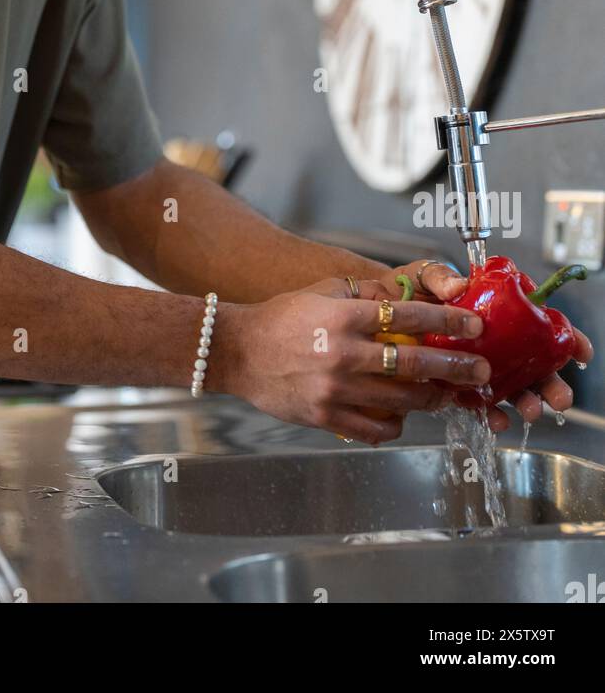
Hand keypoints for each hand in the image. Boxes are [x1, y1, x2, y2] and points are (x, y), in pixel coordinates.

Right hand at [225, 276, 489, 444]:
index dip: (448, 324)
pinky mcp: (326, 417)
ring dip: (432, 399)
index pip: (409, 319)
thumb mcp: (324, 291)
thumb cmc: (283, 317)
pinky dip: (396, 423)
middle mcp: (343, 355)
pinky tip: (402, 413)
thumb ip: (366, 294)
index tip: (473, 328)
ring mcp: (335, 390)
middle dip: (455, 369)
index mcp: (344, 318)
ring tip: (447, 394)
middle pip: (414, 367)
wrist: (239, 351)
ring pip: (401, 401)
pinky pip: (375, 428)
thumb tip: (408, 297)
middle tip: (481, 370)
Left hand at [391, 258, 595, 431]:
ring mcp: (478, 362)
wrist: (377, 313)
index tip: (580, 351)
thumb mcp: (423, 274)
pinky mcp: (457, 382)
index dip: (564, 336)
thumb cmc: (406, 288)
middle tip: (559, 398)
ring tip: (529, 412)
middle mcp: (493, 338)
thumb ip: (441, 276)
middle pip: (534, 360)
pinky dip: (489, 411)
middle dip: (550, 381)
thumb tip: (459, 285)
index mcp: (496, 308)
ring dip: (525, 401)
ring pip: (513, 385)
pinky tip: (493, 420)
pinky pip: (480, 400)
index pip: (539, 320)